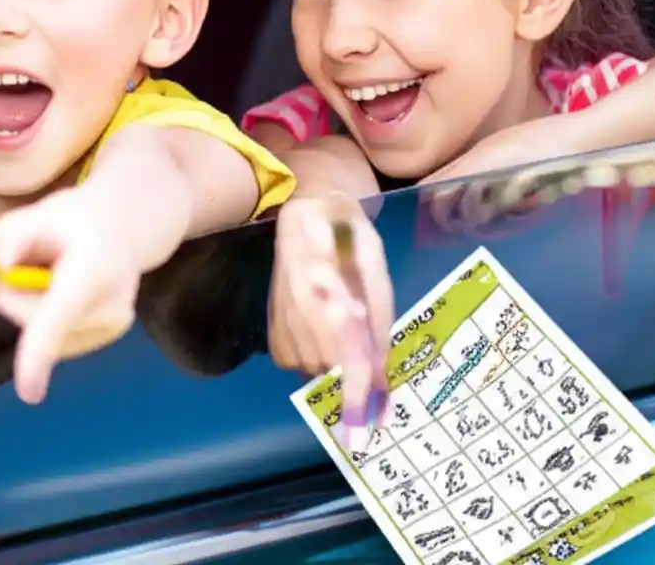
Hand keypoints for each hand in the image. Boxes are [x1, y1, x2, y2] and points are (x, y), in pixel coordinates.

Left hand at [0, 187, 140, 404]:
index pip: (59, 315)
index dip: (38, 353)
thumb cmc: (74, 221)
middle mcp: (111, 305)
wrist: (124, 227)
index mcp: (94, 270)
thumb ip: (4, 240)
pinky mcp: (107, 337)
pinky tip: (64, 291)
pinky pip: (55, 340)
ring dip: (29, 306)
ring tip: (55, 273)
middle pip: (33, 321)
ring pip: (42, 334)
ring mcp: (113, 326)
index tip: (28, 393)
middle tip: (25, 261)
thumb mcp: (35, 214)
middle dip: (12, 296)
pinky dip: (45, 318)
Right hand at [269, 194, 392, 445]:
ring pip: (318, 370)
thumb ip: (380, 329)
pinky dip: (316, 354)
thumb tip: (383, 390)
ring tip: (340, 315)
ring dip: (337, 356)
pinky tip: (319, 323)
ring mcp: (279, 324)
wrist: (305, 215)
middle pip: (335, 368)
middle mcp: (298, 313)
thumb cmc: (351, 237)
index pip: (346, 357)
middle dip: (357, 363)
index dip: (356, 399)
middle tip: (364, 325)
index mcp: (327, 292)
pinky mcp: (271, 332)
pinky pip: (300, 366)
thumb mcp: (377, 273)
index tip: (361, 440)